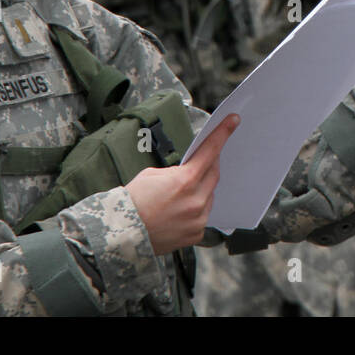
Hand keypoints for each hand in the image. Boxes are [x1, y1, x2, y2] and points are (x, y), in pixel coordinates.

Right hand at [127, 113, 238, 254]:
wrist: (121, 234)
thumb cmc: (132, 203)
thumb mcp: (152, 174)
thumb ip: (177, 171)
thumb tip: (189, 171)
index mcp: (185, 181)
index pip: (210, 151)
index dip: (222, 134)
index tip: (233, 121)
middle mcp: (196, 201)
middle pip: (213, 174)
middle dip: (209, 164)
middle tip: (202, 160)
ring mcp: (198, 219)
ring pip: (209, 196)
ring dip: (201, 189)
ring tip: (182, 192)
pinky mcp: (196, 233)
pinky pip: (203, 215)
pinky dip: (196, 209)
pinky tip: (179, 210)